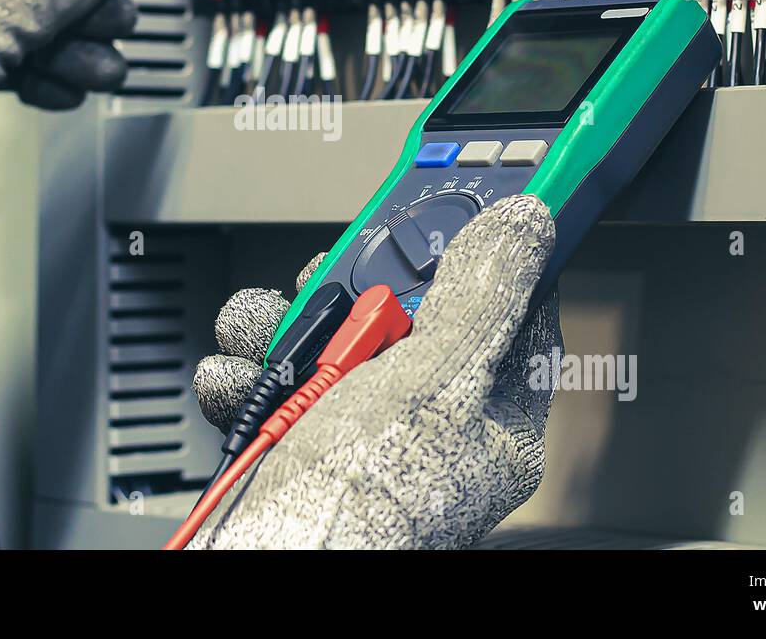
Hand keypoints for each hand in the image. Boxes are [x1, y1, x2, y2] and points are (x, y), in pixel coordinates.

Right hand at [190, 194, 560, 548]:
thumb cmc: (369, 504)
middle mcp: (426, 420)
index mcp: (489, 414)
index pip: (504, 310)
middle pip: (403, 310)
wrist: (271, 556)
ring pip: (329, 336)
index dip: (476, 253)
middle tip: (333, 281)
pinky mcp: (297, 435)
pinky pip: (272, 377)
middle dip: (354, 287)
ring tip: (267, 332)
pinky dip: (246, 370)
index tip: (447, 210)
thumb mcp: (440, 379)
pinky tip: (242, 377)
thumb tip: (522, 225)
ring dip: (283, 324)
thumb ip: (480, 297)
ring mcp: (359, 428)